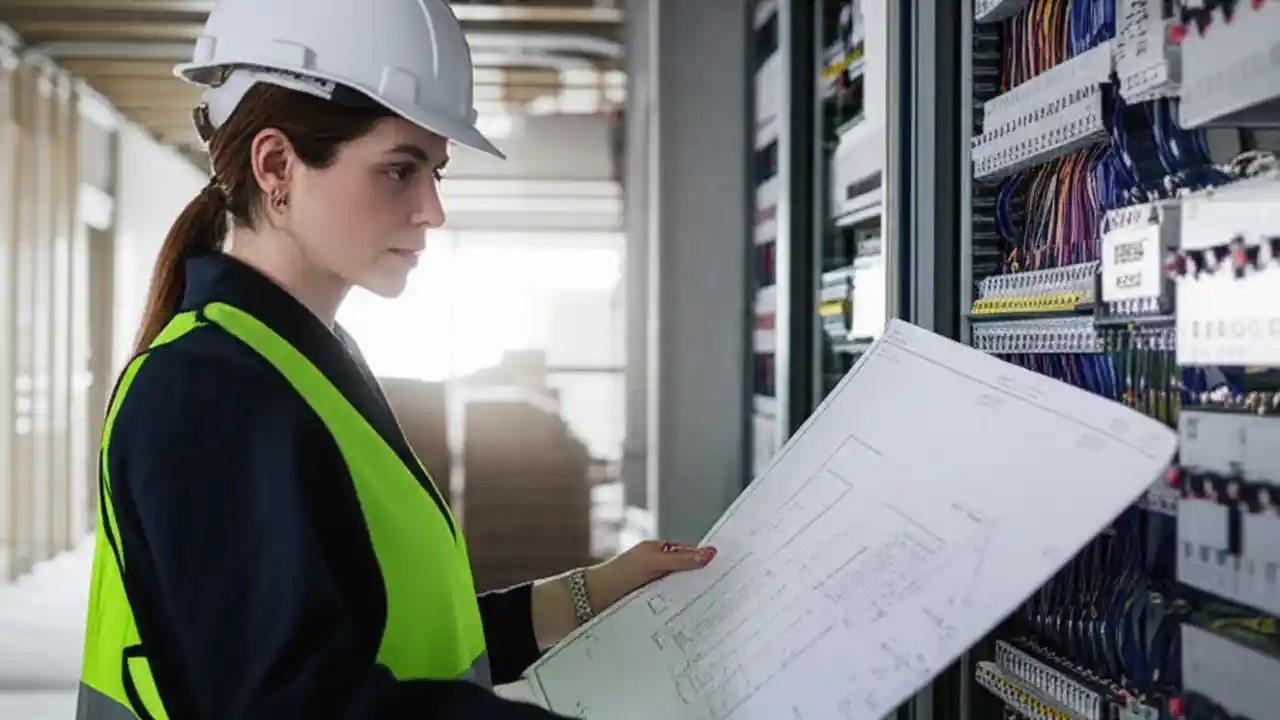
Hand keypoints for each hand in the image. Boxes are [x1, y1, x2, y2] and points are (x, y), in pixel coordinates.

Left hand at [586, 540, 717, 610]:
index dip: (710, 563)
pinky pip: (675, 612)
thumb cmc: (618, 574)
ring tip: (717, 612)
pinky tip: (694, 623)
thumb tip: (710, 553)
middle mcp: (663, 573)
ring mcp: (660, 593)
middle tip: (730, 595)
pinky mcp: (655, 611)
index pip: (694, 556)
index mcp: (663, 554)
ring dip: (696, 603)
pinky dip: (684, 615)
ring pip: (685, 597)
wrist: (590, 602)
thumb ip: (680, 559)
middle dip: (707, 585)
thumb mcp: (651, 561)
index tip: (732, 571)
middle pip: (692, 578)